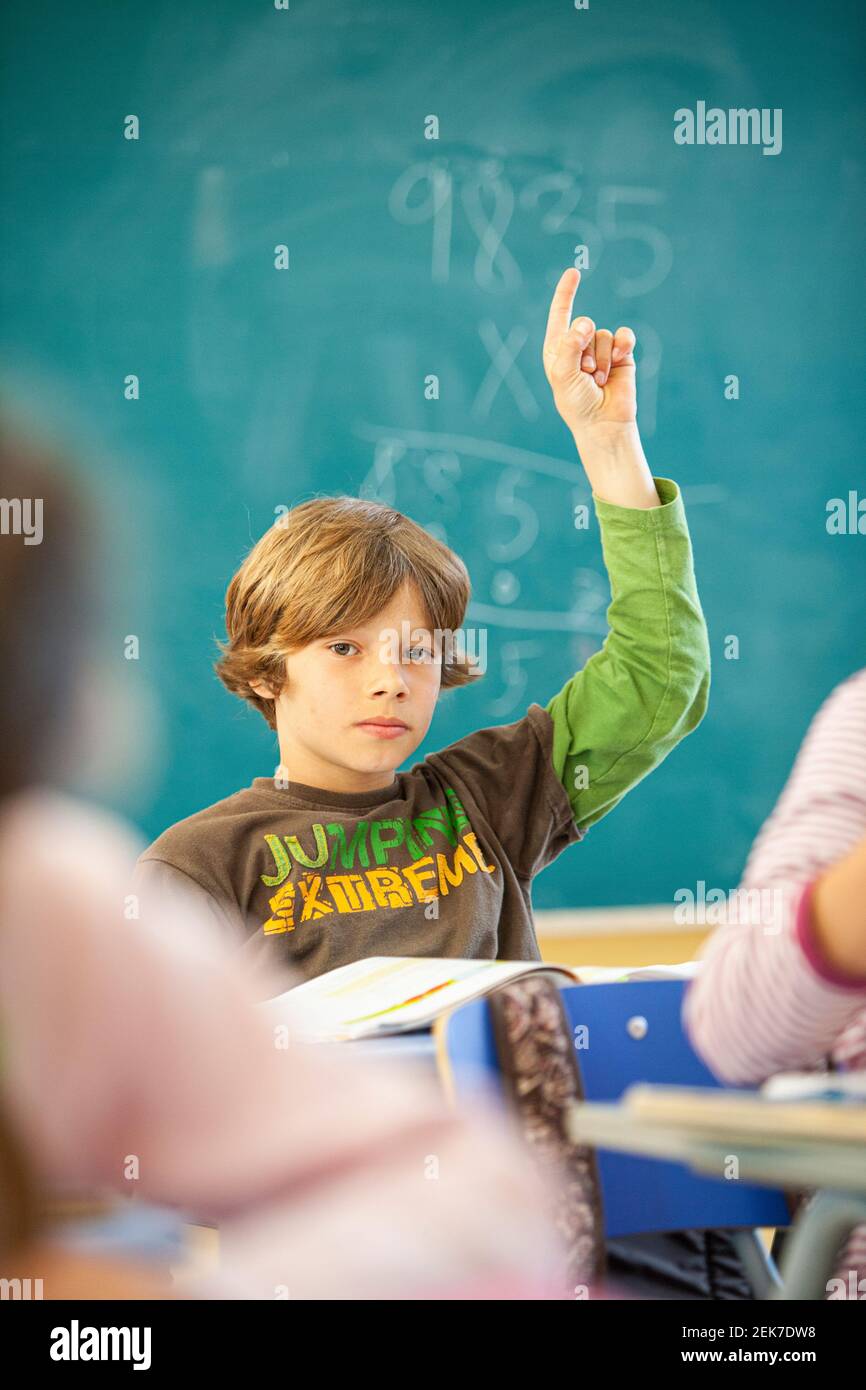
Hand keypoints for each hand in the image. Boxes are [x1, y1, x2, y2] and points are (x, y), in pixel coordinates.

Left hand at [542, 268, 636, 435]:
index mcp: (557, 349)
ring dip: (602, 359)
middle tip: (585, 376)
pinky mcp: (622, 354)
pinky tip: (620, 361)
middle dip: (586, 350)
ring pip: (604, 334)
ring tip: (599, 380)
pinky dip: (623, 347)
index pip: (560, 316)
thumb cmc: (576, 403)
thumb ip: (570, 345)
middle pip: (585, 324)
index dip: (565, 294)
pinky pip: (624, 336)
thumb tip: (586, 322)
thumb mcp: (563, 374)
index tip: (573, 272)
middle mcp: (579, 346)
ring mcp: (601, 350)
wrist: (603, 423)